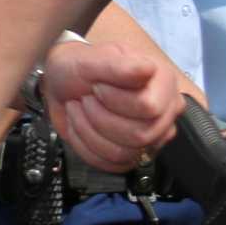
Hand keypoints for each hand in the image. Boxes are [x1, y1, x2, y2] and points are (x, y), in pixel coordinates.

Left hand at [45, 37, 179, 172]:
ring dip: (89, 132)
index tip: (97, 87)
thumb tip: (147, 68)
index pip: (149, 107)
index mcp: (162, 82)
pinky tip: (81, 126)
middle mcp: (165, 110)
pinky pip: (112, 165)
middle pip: (140, 135)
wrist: (61, 84)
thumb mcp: (90, 59)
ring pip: (125, 153)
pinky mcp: (134, 154)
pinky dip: (86, 147)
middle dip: (99, 118)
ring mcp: (152, 135)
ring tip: (80, 110)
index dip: (115, 100)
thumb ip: (118, 65)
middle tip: (86, 100)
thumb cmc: (78, 67)